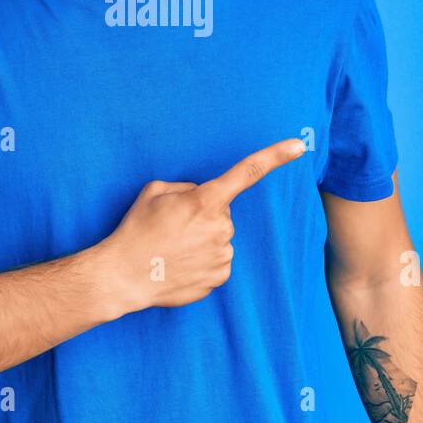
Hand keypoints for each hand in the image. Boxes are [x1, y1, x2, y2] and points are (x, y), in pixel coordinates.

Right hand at [101, 137, 307, 311]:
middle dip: (203, 216)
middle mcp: (220, 227)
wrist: (123, 276)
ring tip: (172, 249)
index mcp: (205, 200)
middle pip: (222, 214)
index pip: (248, 172)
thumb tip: (201, 197)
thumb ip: (187, 188)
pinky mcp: (219, 277)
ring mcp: (222, 254)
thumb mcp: (154, 191)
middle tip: (173, 228)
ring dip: (202, 240)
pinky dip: (202, 261)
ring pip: (221, 239)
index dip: (275, 156)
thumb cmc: (136, 229)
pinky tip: (180, 264)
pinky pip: (218, 261)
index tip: (299, 145)